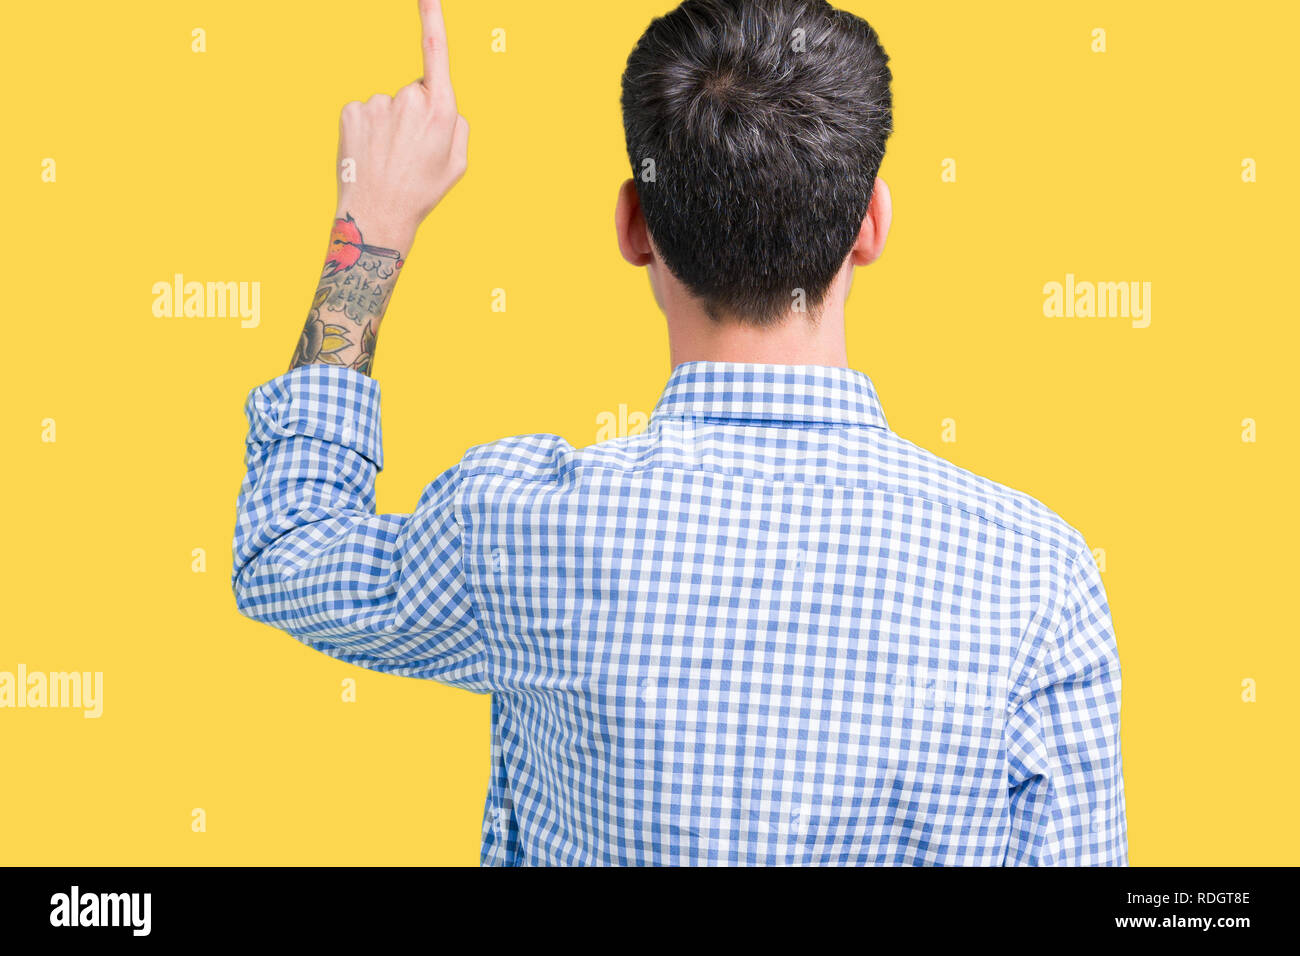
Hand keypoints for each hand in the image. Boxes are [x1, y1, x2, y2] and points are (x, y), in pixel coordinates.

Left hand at [335, 0, 468, 251]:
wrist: (377, 216)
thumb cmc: (420, 192)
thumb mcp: (457, 165)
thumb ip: (459, 128)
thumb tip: (446, 107)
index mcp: (441, 111)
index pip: (436, 52)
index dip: (432, 17)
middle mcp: (410, 100)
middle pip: (414, 91)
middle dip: (413, 114)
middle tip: (409, 153)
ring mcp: (378, 103)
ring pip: (388, 105)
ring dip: (388, 126)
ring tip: (388, 159)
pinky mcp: (352, 111)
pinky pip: (364, 112)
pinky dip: (366, 130)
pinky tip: (369, 154)